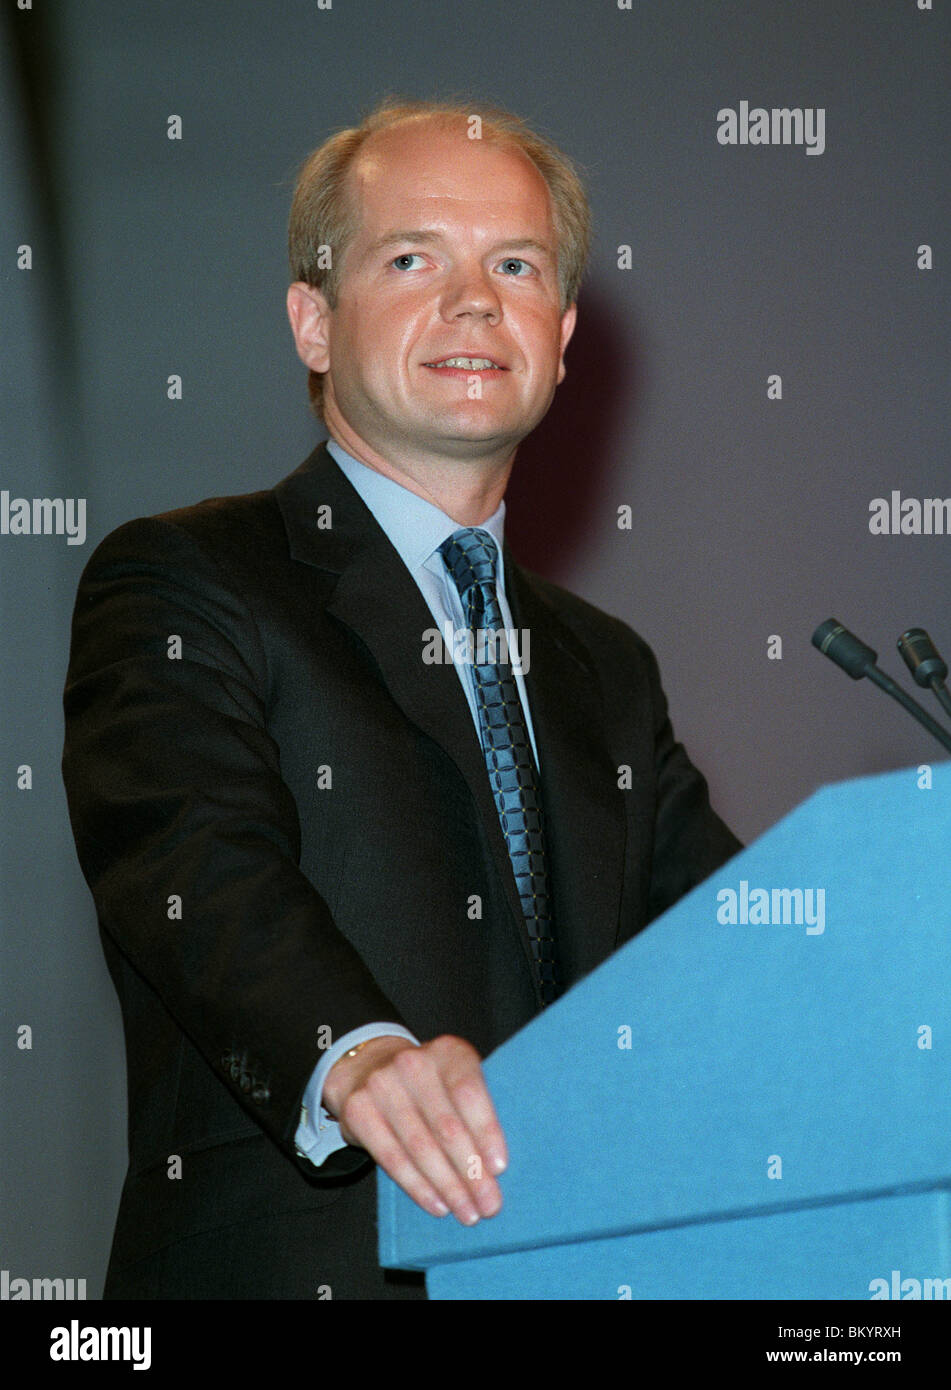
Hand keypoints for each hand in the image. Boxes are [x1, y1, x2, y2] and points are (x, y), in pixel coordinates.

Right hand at [322, 1034, 506, 1224]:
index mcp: (448, 1051)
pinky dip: (417, 1185)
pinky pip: (391, 1156)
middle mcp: (413, 1063)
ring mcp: (381, 1084)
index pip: (469, 1092)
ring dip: (447, 1186)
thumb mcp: (456, 1079)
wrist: (370, 1067)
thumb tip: (498, 1167)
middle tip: (489, 1204)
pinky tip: (436, 1203)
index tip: (499, 1168)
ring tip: (467, 1211)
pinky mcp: (357, 1110)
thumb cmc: (430, 1084)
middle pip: (446, 1126)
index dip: (486, 1131)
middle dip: (471, 1172)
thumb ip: (475, 1109)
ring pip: (420, 1146)